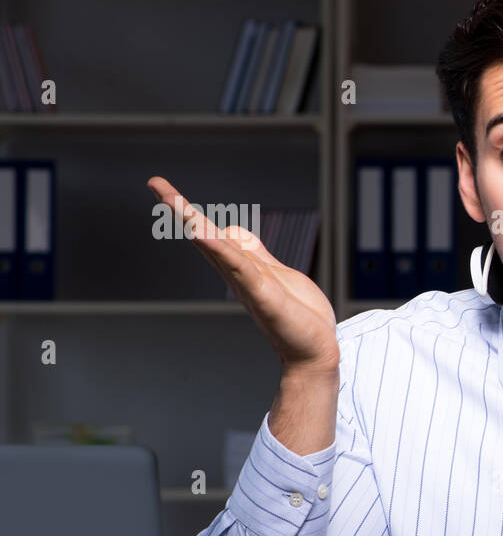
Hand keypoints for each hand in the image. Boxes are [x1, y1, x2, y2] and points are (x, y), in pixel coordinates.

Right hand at [148, 176, 338, 373]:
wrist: (314, 352)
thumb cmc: (299, 317)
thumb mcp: (275, 273)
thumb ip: (254, 253)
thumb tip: (231, 231)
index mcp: (242, 266)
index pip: (212, 232)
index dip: (189, 210)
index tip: (163, 188)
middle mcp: (238, 273)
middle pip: (205, 235)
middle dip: (180, 209)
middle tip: (155, 183)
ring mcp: (248, 283)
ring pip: (217, 247)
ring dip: (194, 222)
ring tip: (171, 200)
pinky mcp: (262, 293)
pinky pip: (239, 267)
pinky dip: (221, 249)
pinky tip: (204, 232)